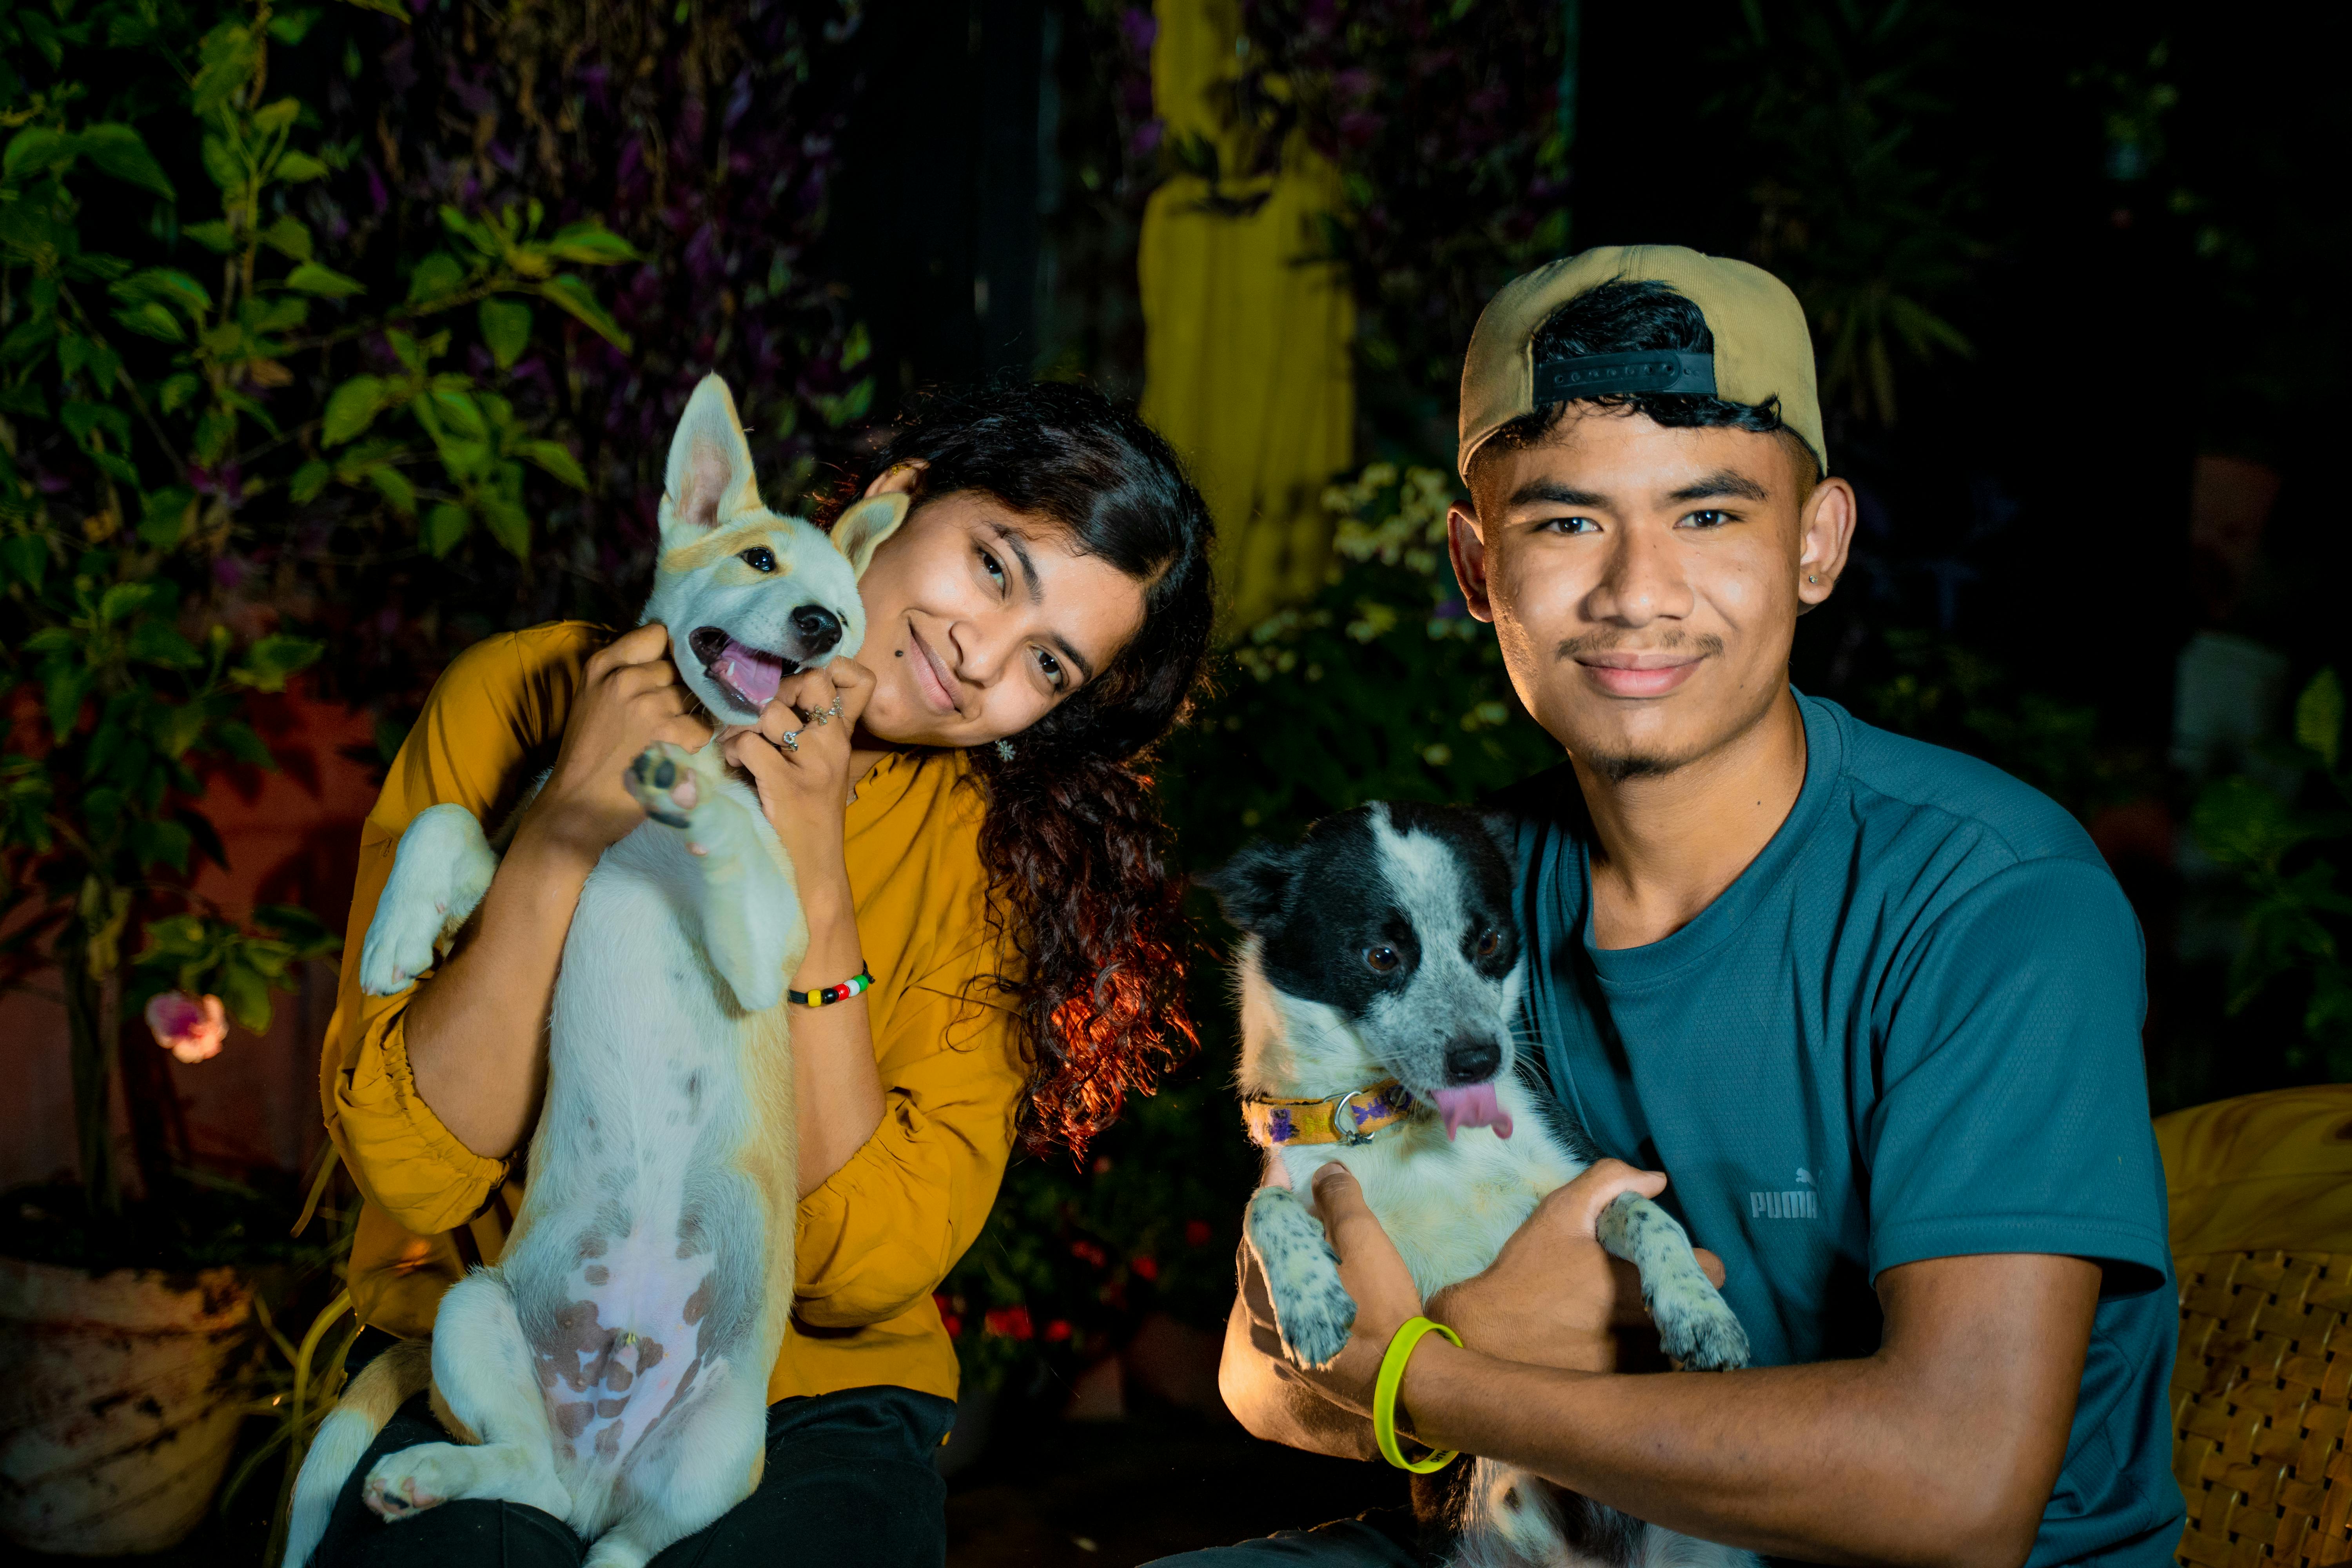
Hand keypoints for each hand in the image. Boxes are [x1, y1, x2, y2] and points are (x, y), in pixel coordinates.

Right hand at [528, 623, 712, 861]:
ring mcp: (644, 703)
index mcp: (602, 666)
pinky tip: (677, 756)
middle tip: (672, 717)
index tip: (675, 671)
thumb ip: (626, 673)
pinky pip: (700, 727)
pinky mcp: (663, 732)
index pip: (657, 634)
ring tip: (672, 739)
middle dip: (682, 691)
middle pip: (679, 668)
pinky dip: (695, 744)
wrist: (577, 805)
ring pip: (691, 698)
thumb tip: (672, 658)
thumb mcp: (594, 701)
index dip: (673, 652)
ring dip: (690, 719)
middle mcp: (623, 678)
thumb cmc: (588, 757)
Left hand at [725, 656, 876, 894]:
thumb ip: (812, 732)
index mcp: (844, 737)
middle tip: (757, 717)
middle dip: (773, 690)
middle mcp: (834, 744)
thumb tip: (771, 695)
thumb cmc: (810, 815)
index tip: (801, 690)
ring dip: (741, 725)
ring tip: (736, 745)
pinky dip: (733, 751)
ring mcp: (814, 765)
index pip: (859, 680)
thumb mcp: (824, 767)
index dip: (831, 668)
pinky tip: (735, 766)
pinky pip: (750, 746)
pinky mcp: (788, 787)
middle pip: (811, 680)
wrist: (815, 868)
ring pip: (770, 712)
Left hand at [1256, 1163, 1430, 1417]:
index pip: (1261, 1213)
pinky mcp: (1289, 1357)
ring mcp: (1271, 1336)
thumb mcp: (1364, 1239)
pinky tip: (1314, 1279)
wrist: (1401, 1381)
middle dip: (1277, 1216)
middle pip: (1260, 1246)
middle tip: (1296, 1192)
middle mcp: (1258, 1305)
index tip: (1281, 1158)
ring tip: (1308, 1233)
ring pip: (1268, 1279)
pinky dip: (1291, 1284)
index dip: (1273, 1181)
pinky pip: (1279, 1308)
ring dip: (1284, 1252)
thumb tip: (1325, 1172)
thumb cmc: (1381, 1306)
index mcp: (1267, 1271)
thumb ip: (1339, 1198)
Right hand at [1427, 1159, 1724, 1371]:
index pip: (1712, 1270)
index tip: (1661, 1260)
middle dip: (1679, 1296)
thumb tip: (1657, 1181)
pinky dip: (1648, 1360)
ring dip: (1666, 1329)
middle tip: (1641, 1290)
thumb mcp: (1561, 1212)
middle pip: (1701, 1308)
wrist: (1485, 1335)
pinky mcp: (1626, 1390)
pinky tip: (1614, 1348)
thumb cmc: (1527, 1270)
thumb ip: (1610, 1182)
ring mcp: (1643, 1366)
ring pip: (1683, 1341)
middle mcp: (1653, 1327)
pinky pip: (1660, 1373)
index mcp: (1645, 1280)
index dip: (1690, 1260)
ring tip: (1624, 1321)